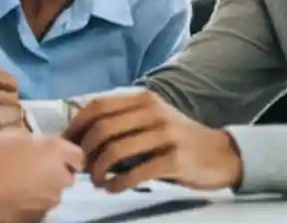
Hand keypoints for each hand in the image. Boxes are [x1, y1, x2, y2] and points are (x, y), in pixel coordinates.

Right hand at [0, 130, 83, 222]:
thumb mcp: (12, 134)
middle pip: (66, 177)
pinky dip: (30, 203)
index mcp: (55, 152)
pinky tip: (12, 198)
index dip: (67, 155)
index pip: (79, 156)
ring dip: (42, 189)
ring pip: (52, 194)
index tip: (52, 155)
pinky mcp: (36, 218)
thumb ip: (33, 142)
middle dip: (54, 173)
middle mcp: (59, 178)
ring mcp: (49, 202)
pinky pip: (38, 208)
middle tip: (31, 168)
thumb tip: (38, 148)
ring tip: (18, 185)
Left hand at [63, 91, 241, 193]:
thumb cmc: (178, 139)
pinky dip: (118, 182)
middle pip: (102, 128)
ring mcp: (165, 134)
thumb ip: (123, 120)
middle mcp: (153, 112)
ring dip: (99, 169)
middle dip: (85, 151)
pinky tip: (113, 187)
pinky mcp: (175, 159)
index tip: (66, 143)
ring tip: (97, 180)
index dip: (76, 125)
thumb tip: (82, 135)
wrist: (220, 154)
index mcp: (143, 99)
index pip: (98, 106)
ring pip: (116, 149)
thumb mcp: (152, 119)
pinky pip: (136, 171)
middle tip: (81, 168)